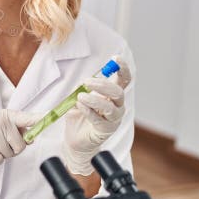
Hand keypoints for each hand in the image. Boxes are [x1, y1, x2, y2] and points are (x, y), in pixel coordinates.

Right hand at [0, 109, 39, 167]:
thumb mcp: (2, 125)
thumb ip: (18, 131)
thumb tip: (31, 139)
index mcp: (8, 115)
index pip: (27, 118)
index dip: (40, 118)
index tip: (50, 115)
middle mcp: (0, 121)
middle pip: (21, 145)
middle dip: (13, 149)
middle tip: (1, 143)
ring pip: (9, 154)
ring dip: (2, 154)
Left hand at [63, 56, 130, 174]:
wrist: (76, 140)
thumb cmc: (79, 117)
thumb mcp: (78, 97)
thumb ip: (81, 89)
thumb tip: (82, 83)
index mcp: (112, 96)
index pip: (123, 80)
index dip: (122, 69)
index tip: (116, 59)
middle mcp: (116, 107)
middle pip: (118, 93)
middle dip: (103, 85)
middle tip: (87, 82)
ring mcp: (113, 120)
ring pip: (111, 108)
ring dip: (95, 100)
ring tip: (81, 97)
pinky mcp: (105, 131)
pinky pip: (99, 120)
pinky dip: (89, 111)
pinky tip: (80, 106)